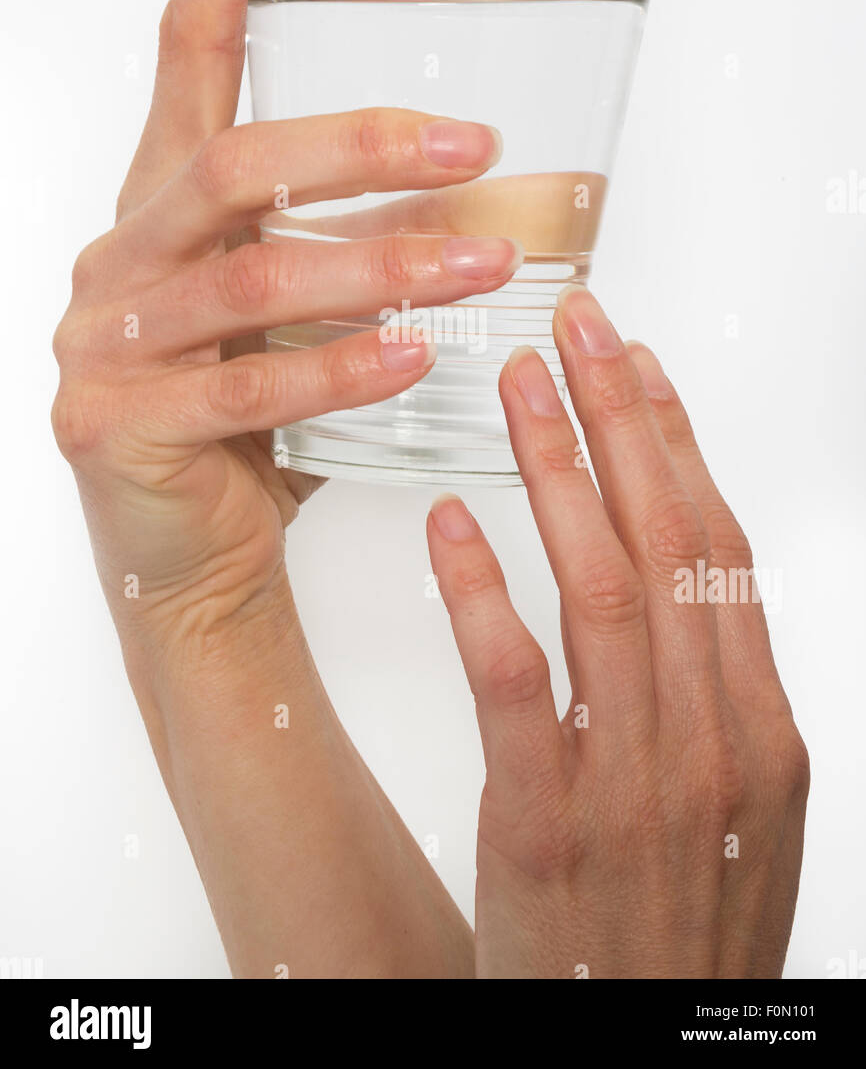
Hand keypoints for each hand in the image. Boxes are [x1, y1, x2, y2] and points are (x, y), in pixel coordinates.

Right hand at [50, 0, 512, 977]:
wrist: (195, 560)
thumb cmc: (256, 430)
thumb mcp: (300, 317)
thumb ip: (348, 245)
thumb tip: (480, 191)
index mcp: (165, 210)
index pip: (184, 58)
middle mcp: (123, 256)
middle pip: (233, 163)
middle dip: (358, 144)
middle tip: (472, 140)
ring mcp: (105, 338)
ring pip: (245, 277)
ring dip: (375, 263)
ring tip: (479, 258)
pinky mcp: (113, 423)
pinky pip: (239, 387)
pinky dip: (333, 367)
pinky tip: (409, 354)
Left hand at [427, 285, 808, 978]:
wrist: (646, 1054)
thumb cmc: (680, 935)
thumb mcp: (737, 819)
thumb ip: (716, 703)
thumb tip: (687, 587)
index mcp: (761, 731)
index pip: (722, 551)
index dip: (680, 444)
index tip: (641, 362)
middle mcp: (711, 742)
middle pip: (671, 541)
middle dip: (623, 419)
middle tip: (578, 325)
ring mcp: (633, 782)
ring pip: (604, 589)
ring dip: (558, 473)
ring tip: (517, 385)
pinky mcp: (545, 824)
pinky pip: (514, 685)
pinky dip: (483, 592)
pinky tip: (449, 521)